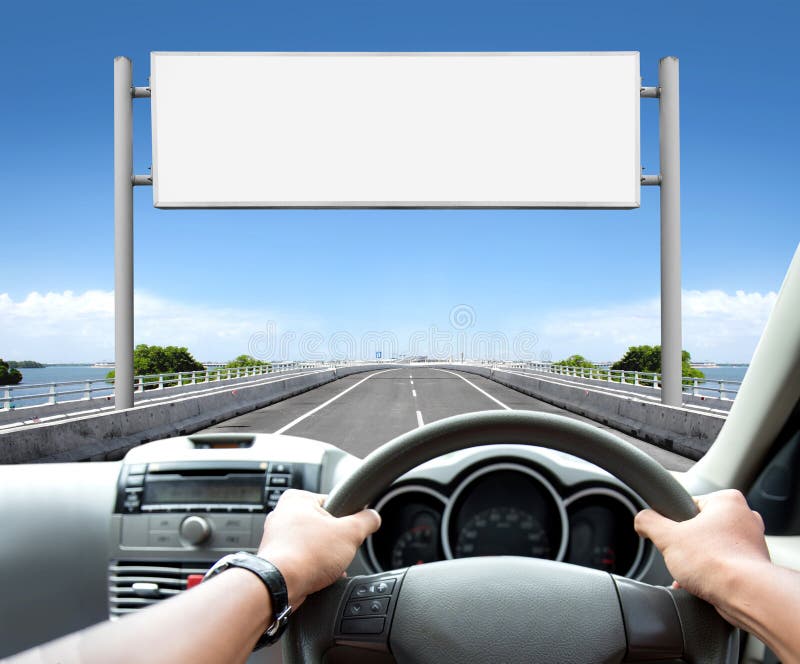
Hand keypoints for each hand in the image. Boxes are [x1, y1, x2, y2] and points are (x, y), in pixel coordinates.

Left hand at [256, 489, 380, 608]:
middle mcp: (282, 514)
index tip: (350, 530)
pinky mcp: (275, 559)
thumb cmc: (306, 555)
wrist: (278, 587)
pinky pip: (303, 561)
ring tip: (327, 566)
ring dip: (326, 557)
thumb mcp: (349, 533)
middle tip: (338, 549)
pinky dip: (313, 569)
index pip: (333, 502)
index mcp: (296, 498)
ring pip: (314, 545)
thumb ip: (366, 521)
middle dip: (335, 541)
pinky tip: (319, 577)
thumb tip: (373, 517)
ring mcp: (276, 538)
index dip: (347, 518)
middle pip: (324, 525)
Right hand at [634, 489, 770, 625]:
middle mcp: (745, 518)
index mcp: (727, 501)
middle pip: (700, 527)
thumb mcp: (667, 537)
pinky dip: (710, 575)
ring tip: (691, 575)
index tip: (671, 535)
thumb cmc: (716, 563)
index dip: (674, 521)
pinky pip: (724, 566)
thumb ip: (648, 522)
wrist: (748, 597)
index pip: (688, 504)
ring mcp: (753, 543)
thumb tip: (641, 521)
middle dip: (686, 545)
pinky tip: (699, 586)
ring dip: (696, 562)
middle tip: (681, 555)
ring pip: (711, 548)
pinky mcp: (755, 566)